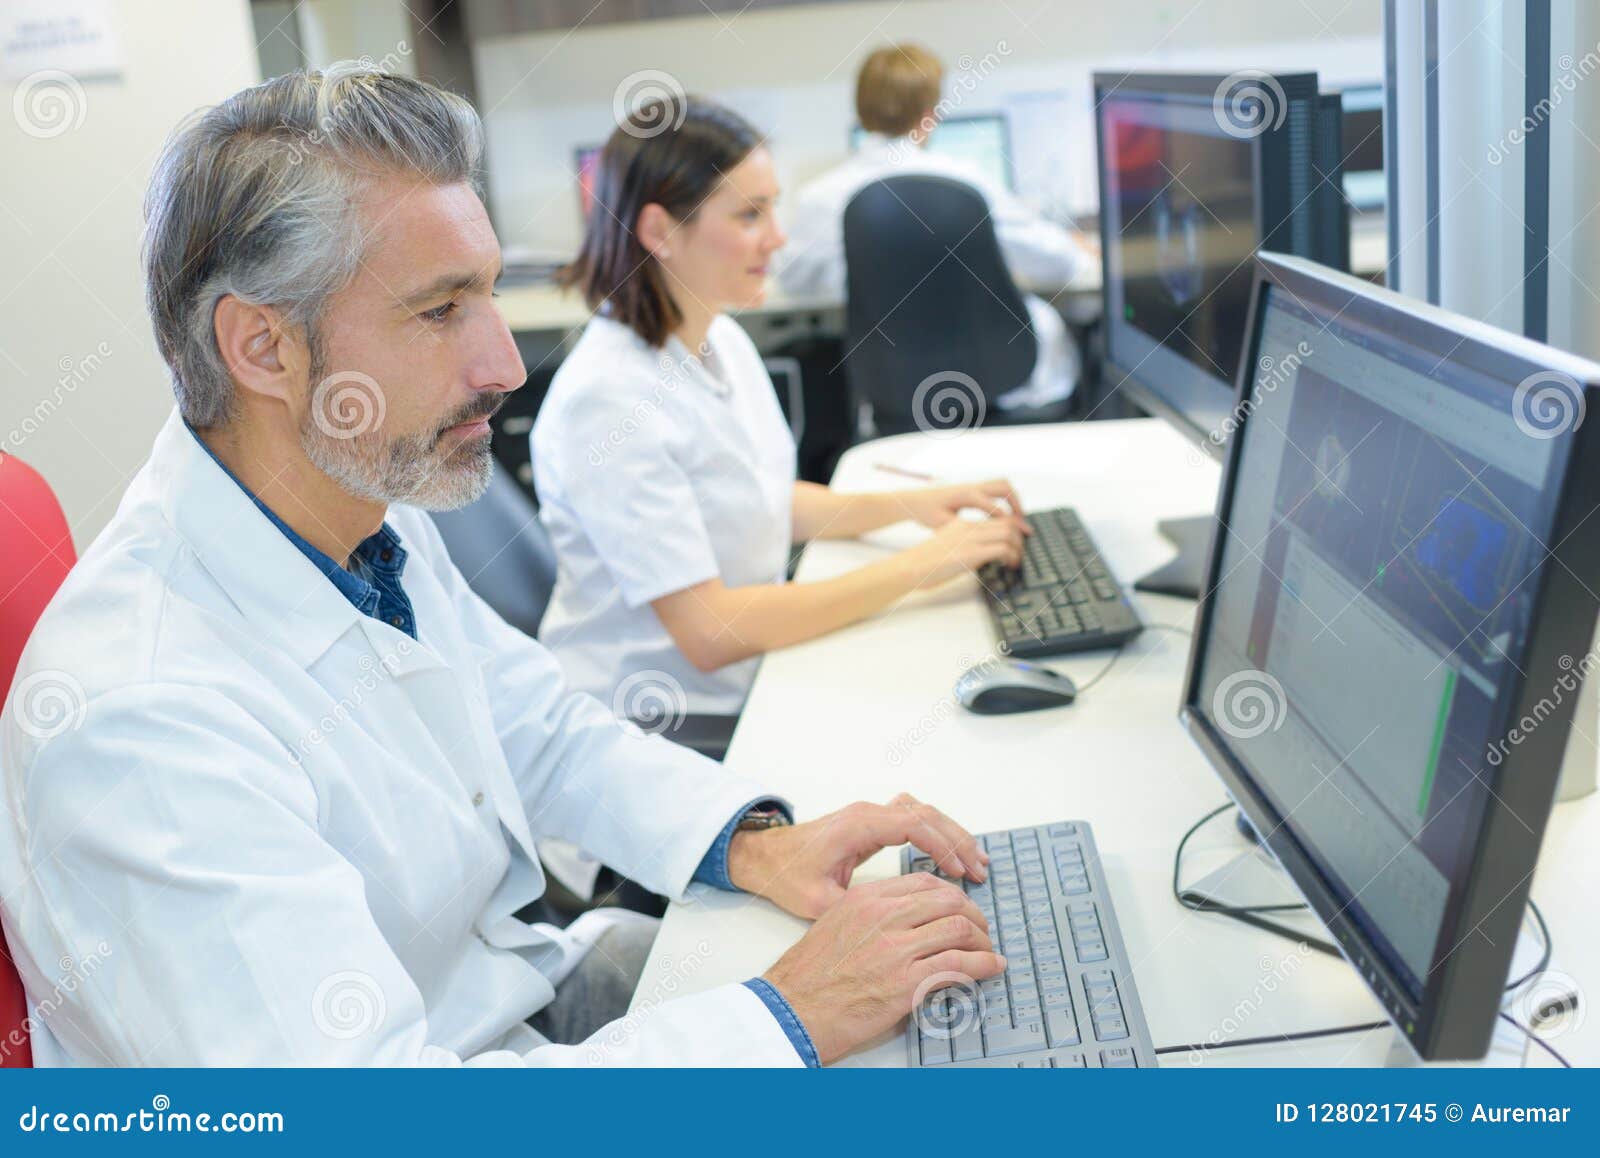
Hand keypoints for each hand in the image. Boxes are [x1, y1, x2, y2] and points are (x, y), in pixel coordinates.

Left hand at [727, 793, 989, 919]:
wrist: (765, 857)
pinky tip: (950, 855)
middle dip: (957, 840)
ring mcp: (870, 815)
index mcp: (857, 826)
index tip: (961, 872)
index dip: (942, 846)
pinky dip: (936, 833)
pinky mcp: (871, 824)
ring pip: (923, 812)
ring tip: (975, 862)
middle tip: (979, 870)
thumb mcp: (818, 900)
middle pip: (926, 813)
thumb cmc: (787, 875)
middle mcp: (867, 813)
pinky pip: (913, 818)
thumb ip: (856, 909)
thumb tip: (892, 928)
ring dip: (951, 833)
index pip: (913, 824)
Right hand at [761, 873, 1004, 1064]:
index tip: (962, 907)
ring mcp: (896, 948)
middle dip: (974, 914)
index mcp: (866, 898)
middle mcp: (883, 915)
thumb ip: (872, 915)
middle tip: (981, 930)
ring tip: (988, 952)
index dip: (953, 894)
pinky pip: (958, 965)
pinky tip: (991, 968)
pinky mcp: (906, 982)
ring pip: (959, 927)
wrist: (791, 1009)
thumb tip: (909, 922)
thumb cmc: (808, 975)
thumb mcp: (836, 924)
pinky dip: (983, 965)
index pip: (925, 883)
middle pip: (948, 899)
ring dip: (982, 941)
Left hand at [895, 479, 1025, 529]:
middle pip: (1004, 488)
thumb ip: (963, 529)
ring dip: (1012, 499)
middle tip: (1023, 524)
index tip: (1018, 537)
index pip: (996, 508)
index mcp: (966, 496)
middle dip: (1017, 505)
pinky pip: (994, 489)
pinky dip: (1004, 499)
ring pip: (1001, 485)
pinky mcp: (972, 489)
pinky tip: (1004, 516)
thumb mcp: (942, 524)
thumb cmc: (926, 512)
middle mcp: (972, 487)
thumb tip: (982, 537)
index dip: (1009, 523)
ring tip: (1017, 518)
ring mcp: (972, 486)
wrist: (914, 500)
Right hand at [899, 516, 1024, 588]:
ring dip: (1018, 547)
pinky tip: (1009, 565)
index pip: (995, 519)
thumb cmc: (923, 562)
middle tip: (1021, 551)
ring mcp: (970, 539)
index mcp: (961, 524)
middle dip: (1020, 537)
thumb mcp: (945, 545)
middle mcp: (968, 528)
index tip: (1017, 540)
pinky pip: (1002, 549)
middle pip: (1006, 523)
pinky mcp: (971, 553)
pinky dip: (1012, 556)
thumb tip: (977, 554)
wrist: (910, 567)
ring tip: (1016, 560)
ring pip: (1008, 533)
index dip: (1012, 528)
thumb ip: (961, 543)